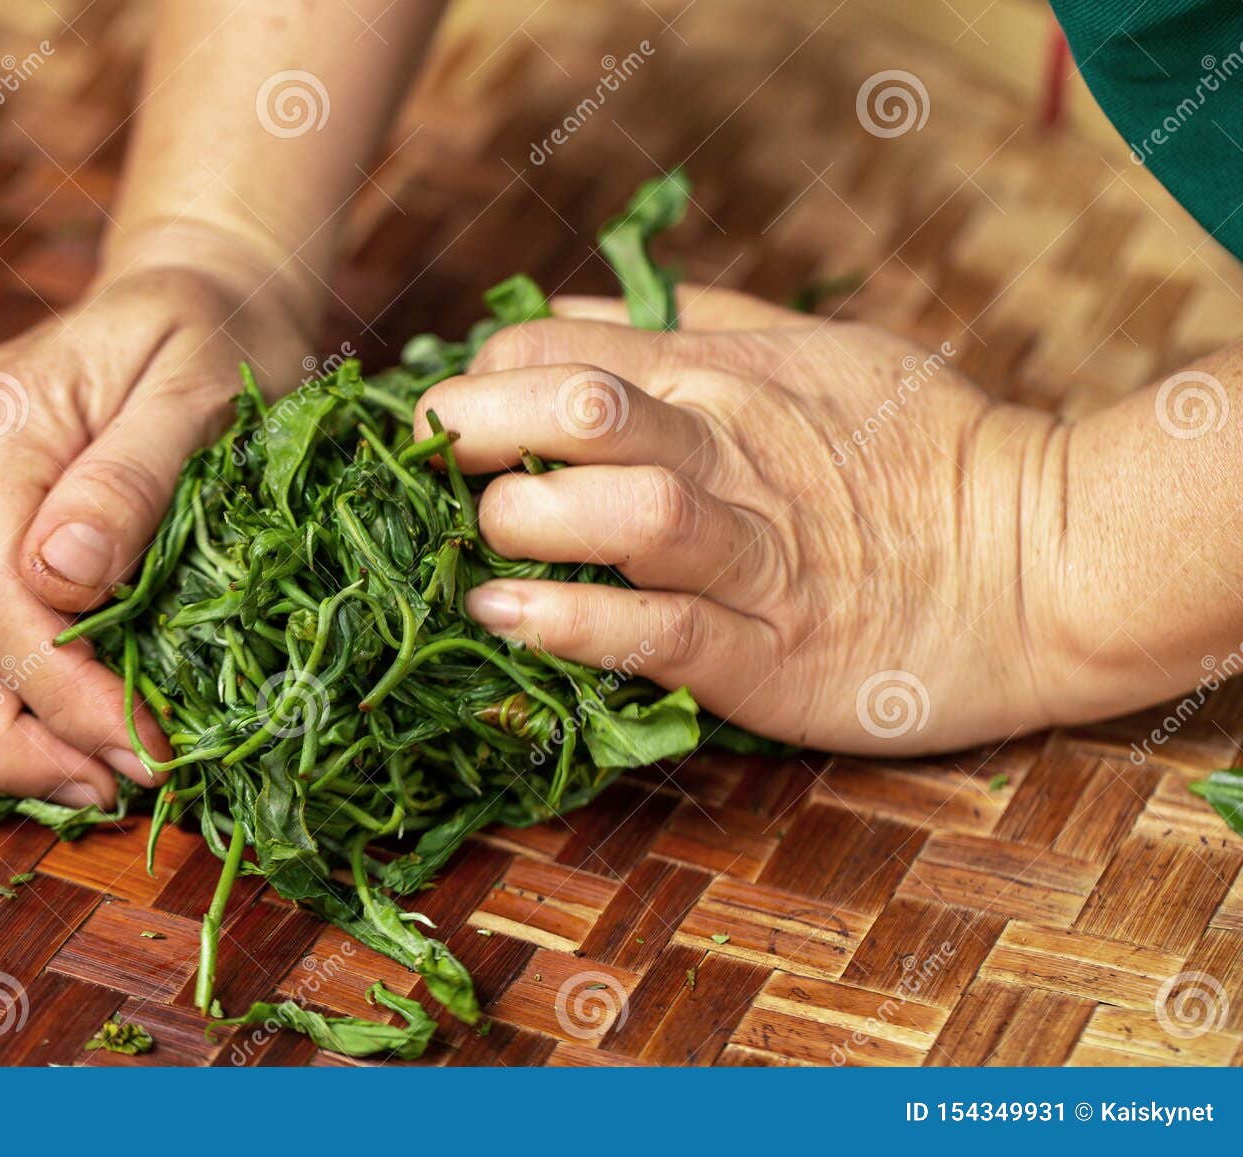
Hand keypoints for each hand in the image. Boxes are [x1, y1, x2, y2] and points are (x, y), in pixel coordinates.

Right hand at [0, 227, 315, 803]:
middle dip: (7, 741)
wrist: (184, 298)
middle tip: (104, 791)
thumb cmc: (208, 347)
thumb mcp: (203, 393)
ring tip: (12, 791)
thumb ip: (134, 478)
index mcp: (0, 426)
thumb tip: (62, 579)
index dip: (65, 696)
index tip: (148, 754)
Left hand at [417, 287, 1081, 755]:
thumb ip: (691, 319)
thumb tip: (566, 304)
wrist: (1046, 560)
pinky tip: (504, 621)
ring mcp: (752, 552)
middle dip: (473, 433)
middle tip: (431, 474)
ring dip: (521, 524)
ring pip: (613, 513)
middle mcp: (729, 450)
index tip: (449, 423)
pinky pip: (656, 631)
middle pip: (573, 409)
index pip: (558, 351)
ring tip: (477, 548)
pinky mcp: (768, 652)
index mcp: (726, 374)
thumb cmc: (922, 453)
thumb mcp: (814, 349)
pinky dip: (570, 625)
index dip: (478, 380)